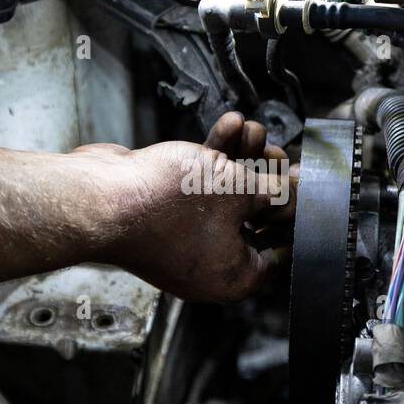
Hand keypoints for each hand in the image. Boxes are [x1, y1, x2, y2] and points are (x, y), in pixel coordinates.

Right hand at [76, 112, 295, 301]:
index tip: (304, 188)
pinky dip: (213, 159)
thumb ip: (276, 192)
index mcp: (233, 276)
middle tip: (275, 154)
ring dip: (241, 159)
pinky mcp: (163, 213)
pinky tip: (227, 127)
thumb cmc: (165, 207)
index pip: (281, 250)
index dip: (296, 215)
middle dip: (267, 177)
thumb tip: (296, 192)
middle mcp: (209, 263)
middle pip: (254, 218)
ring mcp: (184, 238)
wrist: (99, 198)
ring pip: (226, 196)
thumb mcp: (240, 192)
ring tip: (252, 132)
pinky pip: (199, 187)